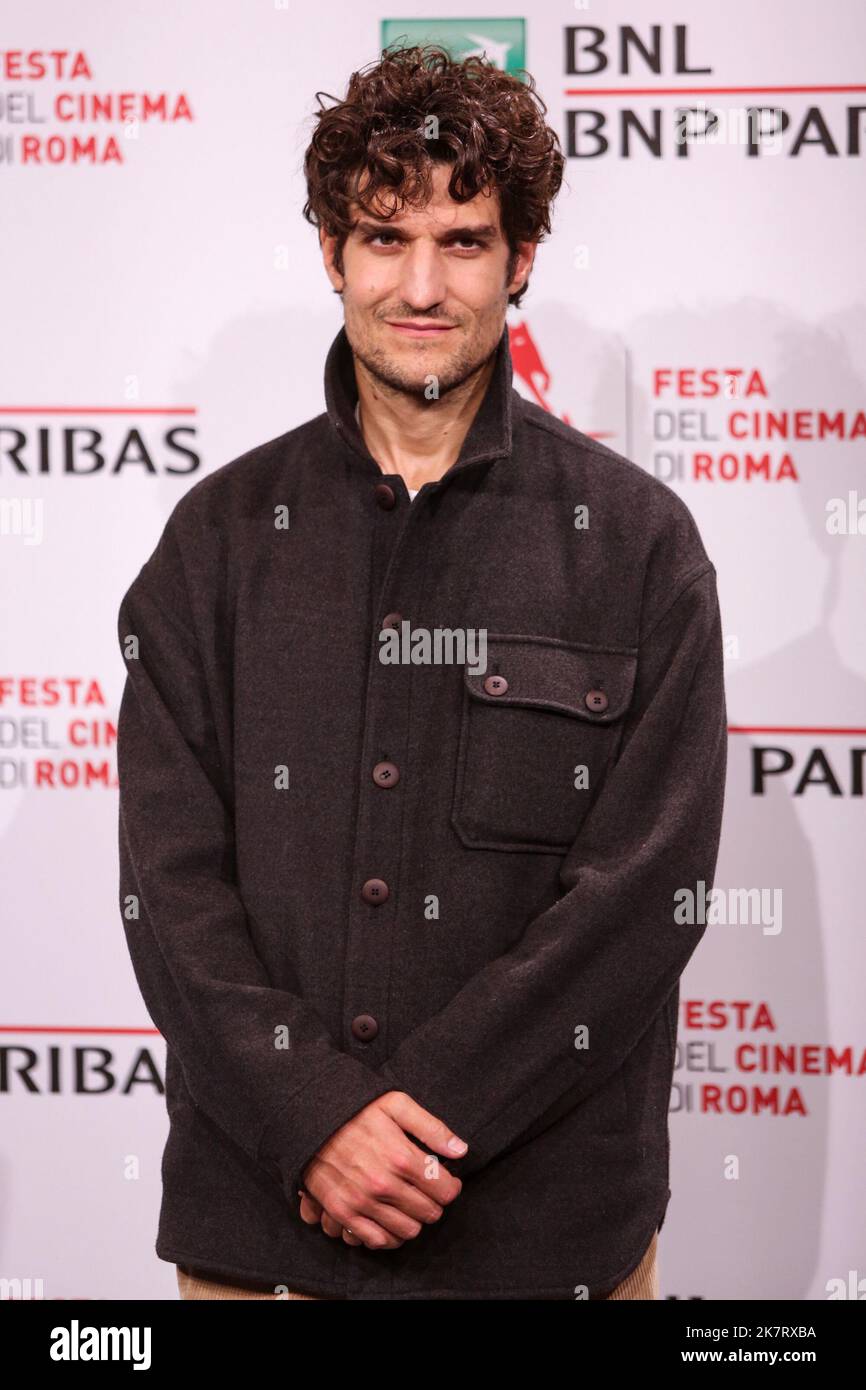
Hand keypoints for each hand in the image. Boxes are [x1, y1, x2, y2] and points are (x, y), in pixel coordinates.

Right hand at [299, 1090, 466, 1249]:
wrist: (310, 1119)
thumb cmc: (356, 1110)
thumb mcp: (396, 1104)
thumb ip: (432, 1127)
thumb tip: (460, 1150)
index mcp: (401, 1156)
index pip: (445, 1190)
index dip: (450, 1186)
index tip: (445, 1180)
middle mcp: (383, 1184)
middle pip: (430, 1213)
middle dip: (434, 1203)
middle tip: (426, 1191)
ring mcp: (362, 1202)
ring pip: (408, 1231)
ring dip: (414, 1220)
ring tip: (408, 1204)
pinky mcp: (343, 1212)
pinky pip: (377, 1241)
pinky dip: (388, 1235)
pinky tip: (389, 1218)